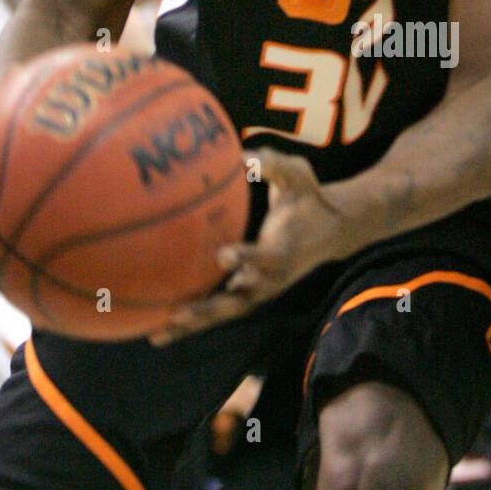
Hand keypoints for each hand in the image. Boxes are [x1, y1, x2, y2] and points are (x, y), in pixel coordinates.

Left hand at [150, 149, 348, 344]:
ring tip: (157, 334)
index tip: (223, 254)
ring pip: (225, 312)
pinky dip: (193, 322)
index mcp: (284, 249)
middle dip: (210, 309)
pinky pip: (220, 311)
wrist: (332, 230)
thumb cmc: (309, 198)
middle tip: (179, 313)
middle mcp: (271, 277)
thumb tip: (241, 155)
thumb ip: (273, 164)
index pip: (266, 258)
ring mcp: (260, 290)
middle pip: (240, 300)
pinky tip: (158, 329)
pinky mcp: (250, 294)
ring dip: (194, 324)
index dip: (246, 258)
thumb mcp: (298, 175)